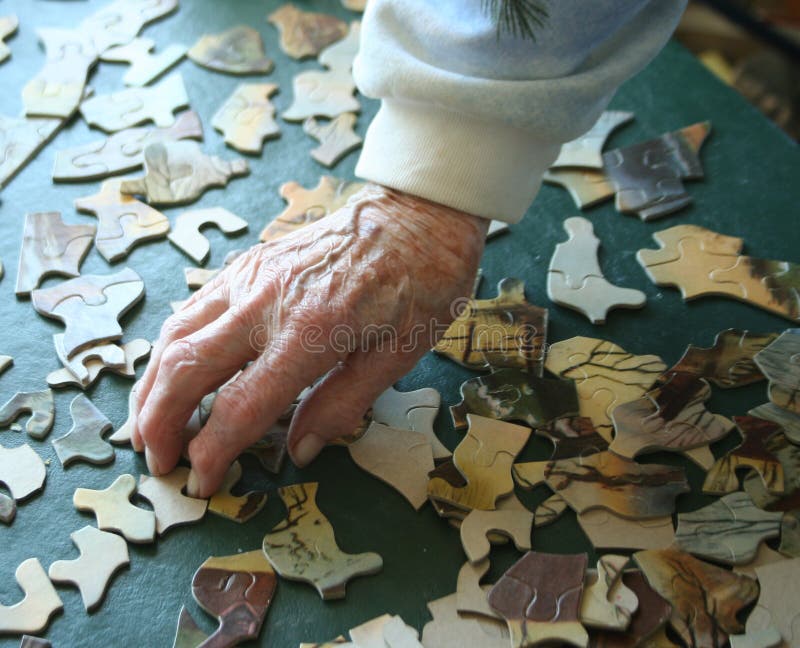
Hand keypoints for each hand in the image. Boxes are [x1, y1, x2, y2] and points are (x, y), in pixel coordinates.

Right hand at [131, 183, 487, 496]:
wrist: (415, 213)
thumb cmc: (420, 283)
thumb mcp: (400, 353)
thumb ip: (344, 403)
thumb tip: (299, 451)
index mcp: (312, 331)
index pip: (242, 405)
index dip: (214, 450)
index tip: (201, 483)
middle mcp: (268, 301)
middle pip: (188, 367)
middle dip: (160, 422)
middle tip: (158, 463)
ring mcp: (251, 276)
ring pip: (176, 333)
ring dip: (151, 385)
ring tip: (145, 426)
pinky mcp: (248, 263)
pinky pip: (193, 307)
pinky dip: (170, 345)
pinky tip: (169, 369)